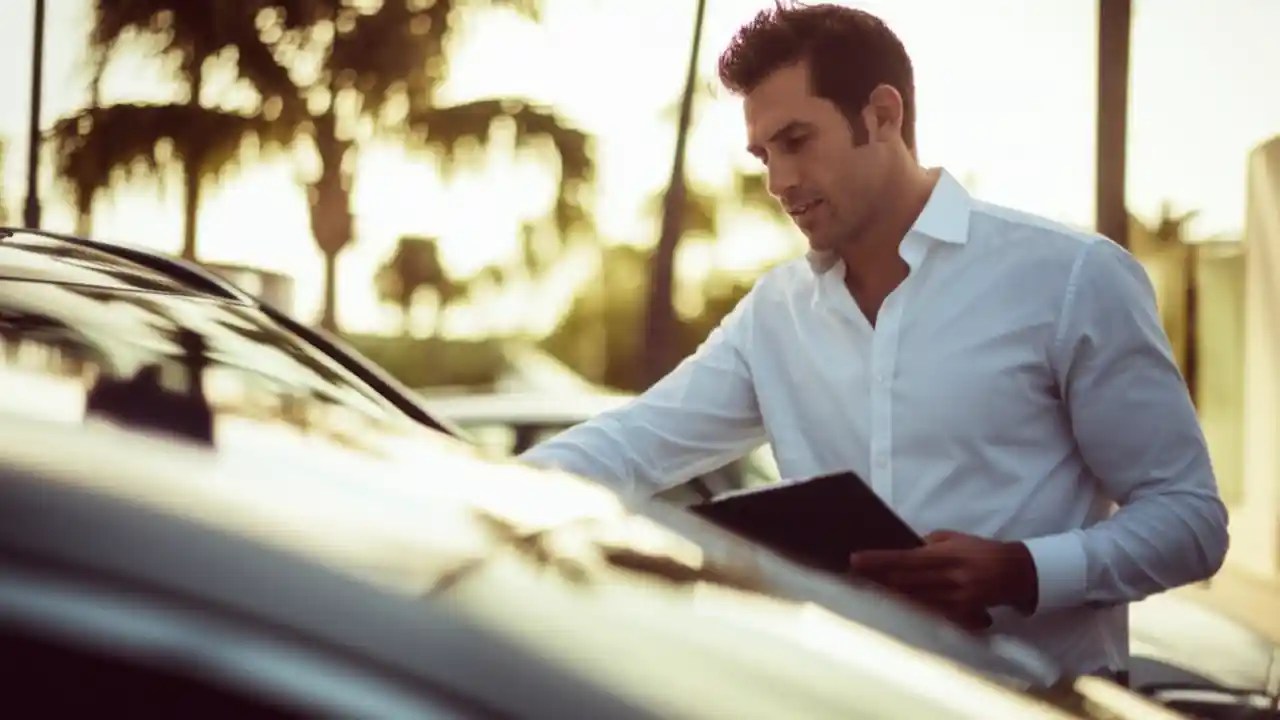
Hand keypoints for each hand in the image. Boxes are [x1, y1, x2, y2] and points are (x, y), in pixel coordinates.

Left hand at [849, 530, 1037, 630]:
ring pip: (914, 599)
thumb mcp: (956, 538)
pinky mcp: (963, 613)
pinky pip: (931, 612)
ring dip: (891, 594)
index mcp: (948, 554)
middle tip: (855, 574)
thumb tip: (904, 547)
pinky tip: (896, 603)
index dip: (879, 560)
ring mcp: (957, 598)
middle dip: (879, 578)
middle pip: (906, 581)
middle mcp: (951, 577)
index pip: (906, 557)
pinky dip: (912, 607)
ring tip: (869, 587)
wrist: (1017, 572)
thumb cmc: (982, 550)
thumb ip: (930, 543)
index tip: (856, 559)